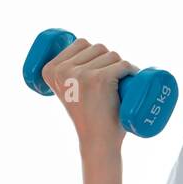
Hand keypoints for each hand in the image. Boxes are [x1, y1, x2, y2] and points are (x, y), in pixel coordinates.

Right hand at [41, 36, 139, 152]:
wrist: (97, 141)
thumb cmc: (87, 114)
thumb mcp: (67, 90)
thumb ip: (67, 71)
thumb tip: (80, 44)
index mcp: (50, 70)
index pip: (81, 43)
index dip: (95, 54)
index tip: (97, 74)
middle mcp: (63, 70)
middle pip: (98, 47)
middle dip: (109, 60)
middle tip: (110, 83)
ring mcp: (82, 74)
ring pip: (112, 55)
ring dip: (120, 66)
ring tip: (118, 85)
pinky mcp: (100, 79)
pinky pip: (123, 64)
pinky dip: (132, 70)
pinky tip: (132, 78)